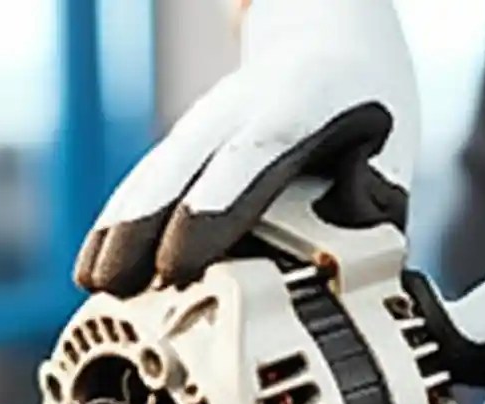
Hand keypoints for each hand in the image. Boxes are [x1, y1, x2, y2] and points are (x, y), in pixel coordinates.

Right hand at [73, 0, 418, 296]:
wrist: (330, 35)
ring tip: (92, 283)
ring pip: (153, 173)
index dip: (210, 211)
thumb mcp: (392, 148)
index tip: (177, 264)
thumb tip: (339, 261)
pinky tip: (94, 262)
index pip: (248, 157)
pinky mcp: (187, 141)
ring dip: (118, 228)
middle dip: (142, 227)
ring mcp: (205, 122)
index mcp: (298, 106)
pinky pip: (146, 180)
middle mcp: (239, 108)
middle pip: (179, 166)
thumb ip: (371, 207)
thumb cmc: (365, 105)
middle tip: (113, 286)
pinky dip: (117, 220)